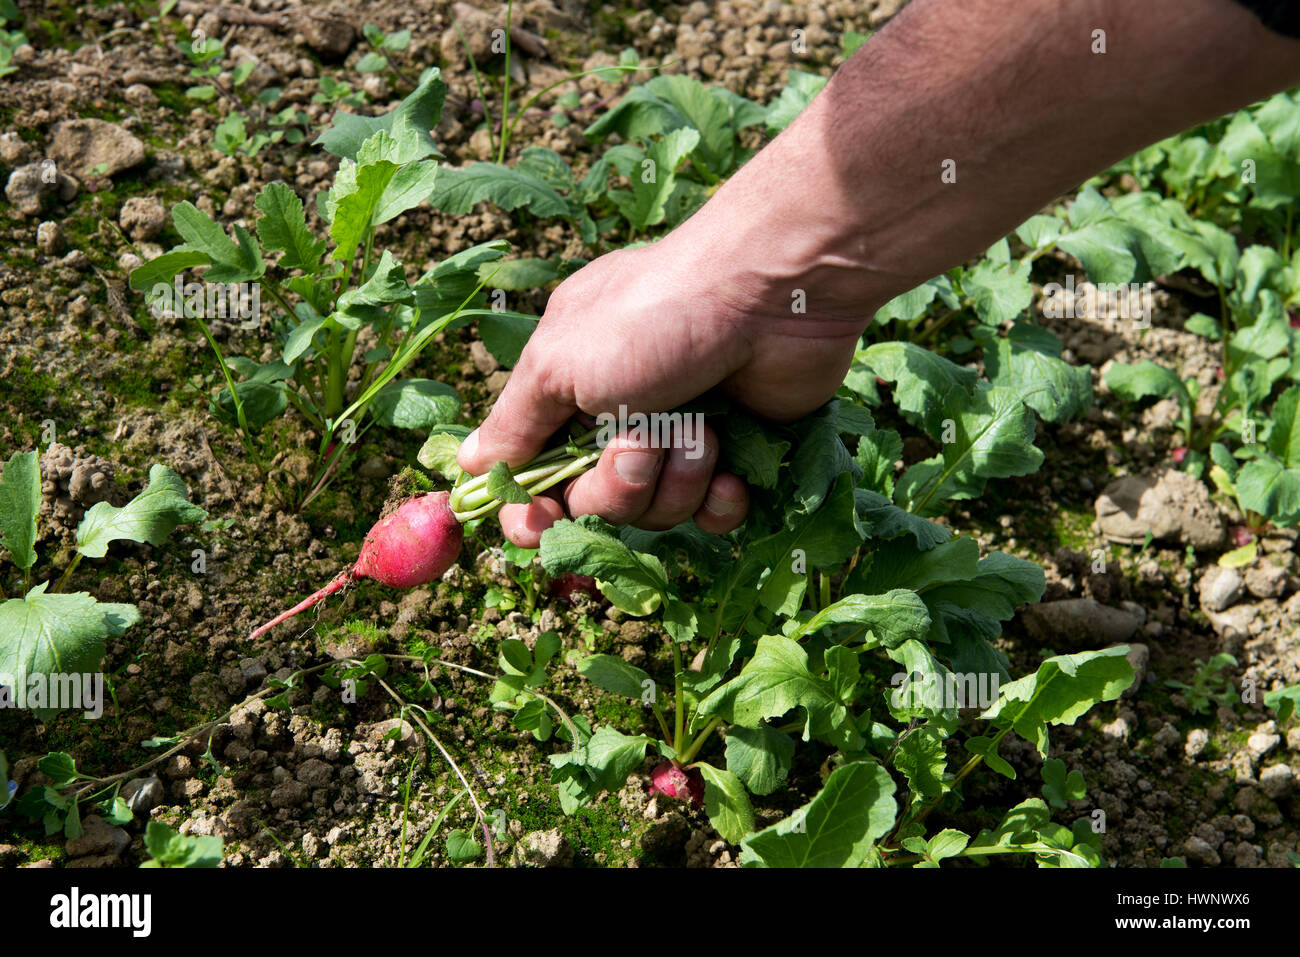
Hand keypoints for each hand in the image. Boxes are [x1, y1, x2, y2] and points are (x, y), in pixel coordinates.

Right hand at [457, 227, 871, 547]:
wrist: (772, 294)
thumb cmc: (653, 317)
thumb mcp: (561, 362)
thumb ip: (516, 421)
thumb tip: (470, 464)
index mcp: (569, 390)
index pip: (533, 473)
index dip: (531, 509)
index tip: (537, 526)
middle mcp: (619, 417)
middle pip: (594, 503)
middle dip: (617, 485)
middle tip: (644, 440)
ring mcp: (680, 437)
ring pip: (656, 512)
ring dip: (676, 480)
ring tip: (702, 429)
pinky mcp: (737, 454)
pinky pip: (711, 515)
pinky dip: (719, 500)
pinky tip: (731, 473)